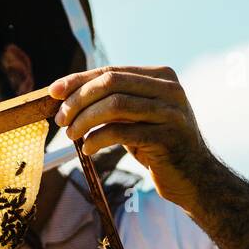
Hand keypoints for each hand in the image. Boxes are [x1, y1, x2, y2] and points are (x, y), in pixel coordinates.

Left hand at [49, 65, 218, 211]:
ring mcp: (171, 112)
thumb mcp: (136, 117)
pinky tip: (88, 148)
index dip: (78, 80)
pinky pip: (122, 132)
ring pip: (115, 105)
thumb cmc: (158, 144)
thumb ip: (112, 101)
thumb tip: (65, 95)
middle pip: (111, 83)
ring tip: (71, 134)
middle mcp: (169, 89)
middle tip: (61, 119)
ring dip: (85, 120)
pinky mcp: (167, 137)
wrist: (195, 176)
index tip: (53, 92)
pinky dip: (97, 139)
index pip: (111, 71)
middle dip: (78, 99)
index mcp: (161, 76)